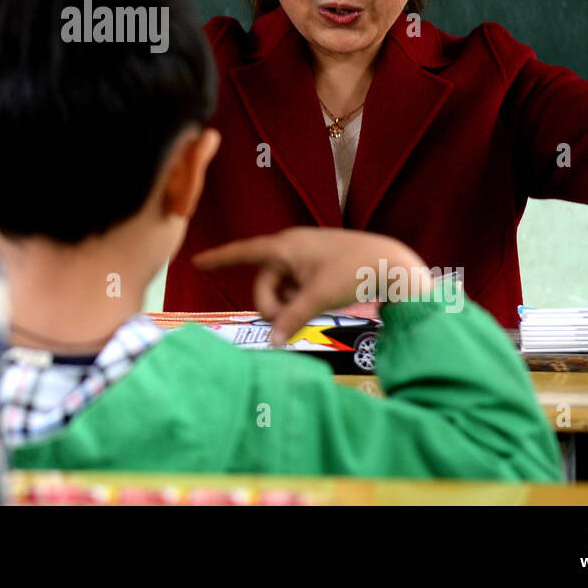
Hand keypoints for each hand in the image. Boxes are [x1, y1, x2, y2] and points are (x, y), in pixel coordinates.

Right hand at [193, 227, 430, 343]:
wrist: (391, 262)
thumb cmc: (354, 272)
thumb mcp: (319, 298)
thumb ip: (292, 319)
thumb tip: (273, 341)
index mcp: (286, 246)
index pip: (243, 252)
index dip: (219, 259)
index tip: (195, 262)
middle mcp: (290, 247)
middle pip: (264, 282)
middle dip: (272, 305)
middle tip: (289, 325)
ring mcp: (304, 255)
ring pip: (281, 287)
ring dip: (289, 304)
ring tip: (313, 310)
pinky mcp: (316, 264)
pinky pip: (295, 286)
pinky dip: (300, 299)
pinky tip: (319, 304)